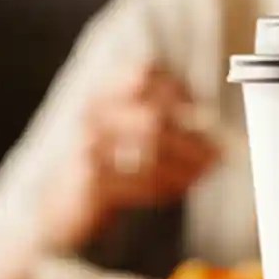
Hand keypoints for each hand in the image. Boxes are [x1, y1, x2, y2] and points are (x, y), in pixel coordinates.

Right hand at [41, 65, 219, 250]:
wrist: (61, 205)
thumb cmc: (104, 164)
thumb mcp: (123, 131)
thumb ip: (160, 120)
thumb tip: (211, 129)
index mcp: (102, 92)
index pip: (144, 73)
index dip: (179, 90)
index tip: (201, 112)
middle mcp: (93, 112)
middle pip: (154, 115)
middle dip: (192, 138)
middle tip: (218, 153)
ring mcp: (88, 145)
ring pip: (150, 150)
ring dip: (185, 164)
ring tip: (204, 173)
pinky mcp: (90, 180)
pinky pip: (139, 182)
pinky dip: (166, 187)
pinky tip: (179, 190)